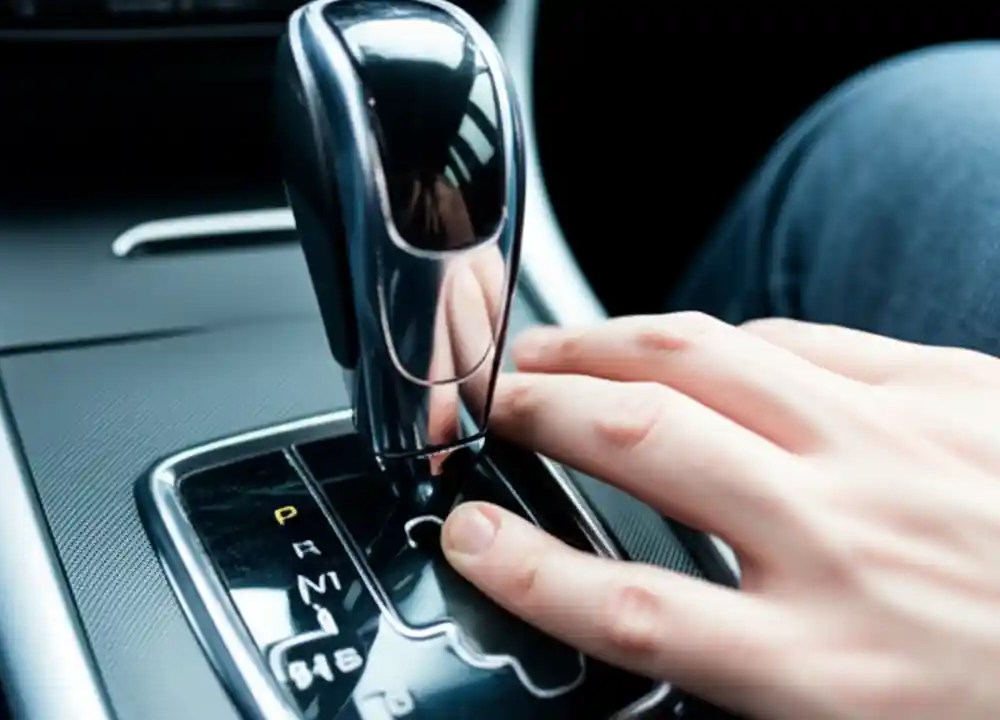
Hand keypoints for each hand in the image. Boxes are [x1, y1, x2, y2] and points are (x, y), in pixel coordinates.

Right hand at [439, 312, 999, 718]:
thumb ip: (756, 675)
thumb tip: (658, 626)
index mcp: (827, 670)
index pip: (628, 608)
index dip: (523, 565)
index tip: (470, 530)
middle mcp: (850, 545)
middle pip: (644, 443)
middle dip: (539, 408)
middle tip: (488, 400)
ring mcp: (904, 451)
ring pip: (711, 358)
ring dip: (606, 343)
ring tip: (552, 345)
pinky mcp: (959, 390)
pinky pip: (808, 340)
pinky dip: (725, 338)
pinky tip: (690, 345)